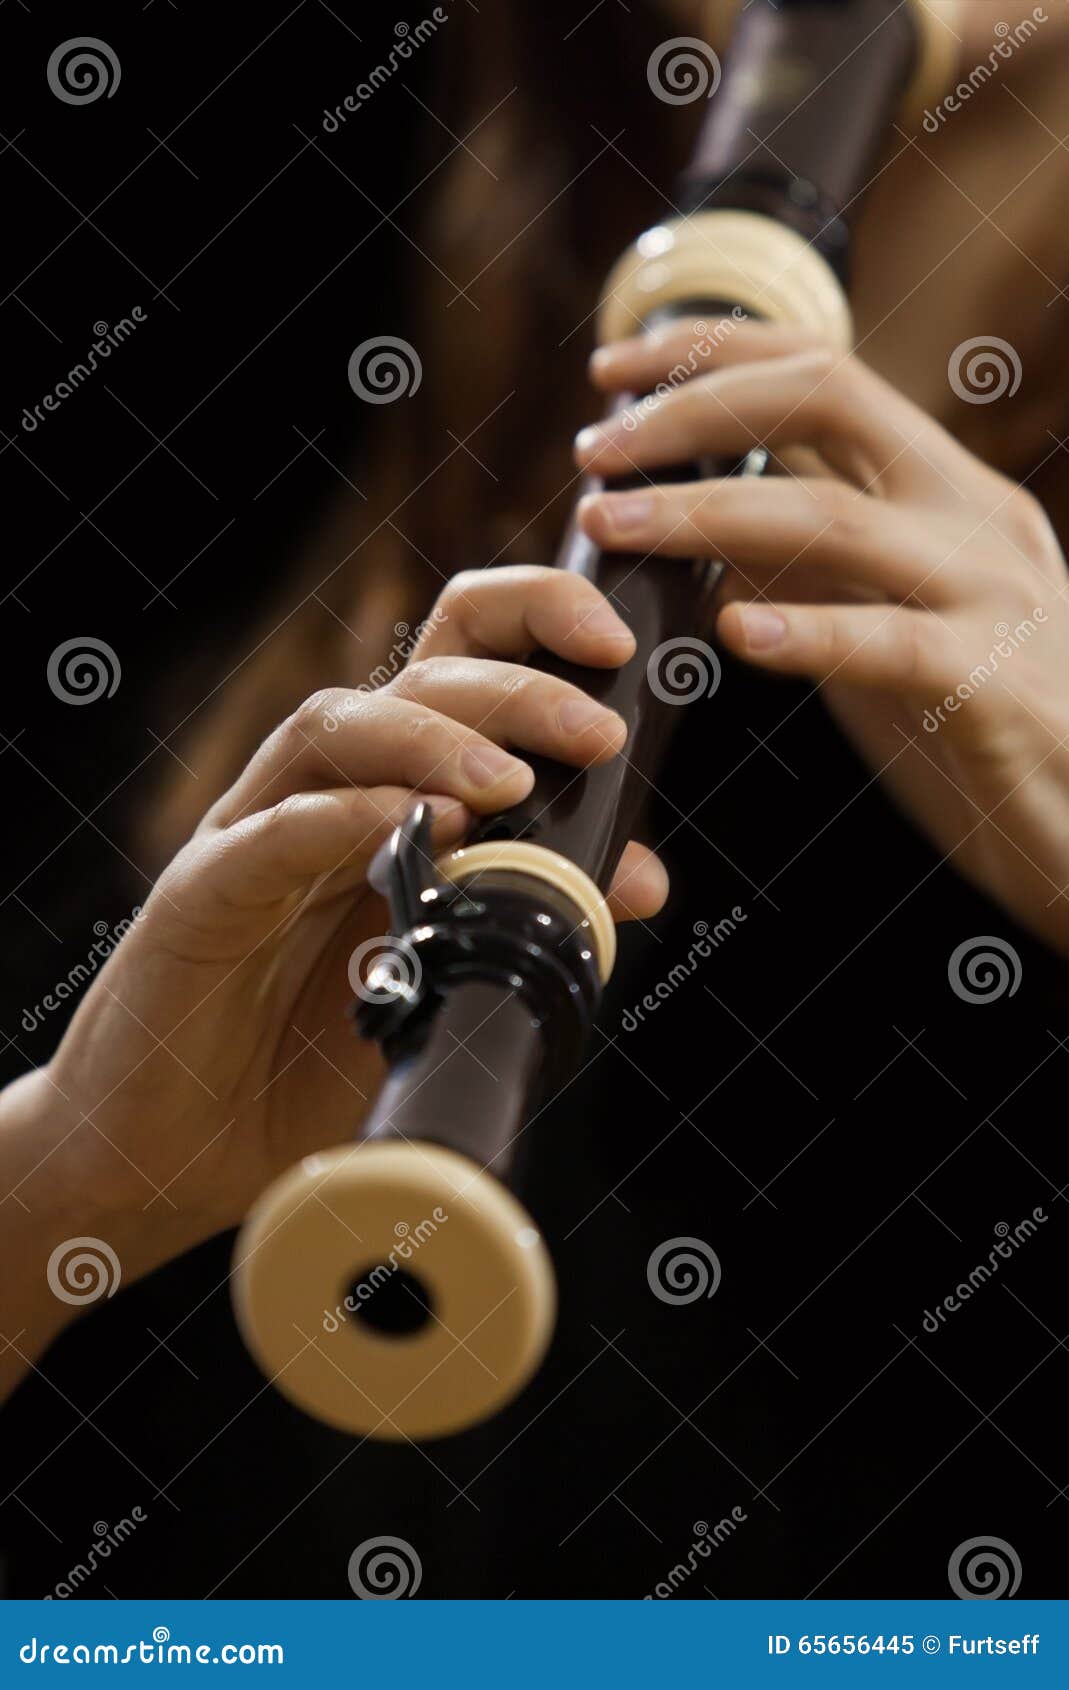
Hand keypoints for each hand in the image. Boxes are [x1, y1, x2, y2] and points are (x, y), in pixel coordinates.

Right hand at [2, 565, 666, 1381]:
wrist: (181, 1147)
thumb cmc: (311, 1057)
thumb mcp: (450, 979)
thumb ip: (533, 919)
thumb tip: (639, 874)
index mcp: (392, 793)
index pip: (459, 660)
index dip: (534, 625)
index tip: (616, 652)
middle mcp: (326, 792)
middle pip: (414, 678)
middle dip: (515, 688)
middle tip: (592, 732)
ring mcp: (258, 832)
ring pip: (337, 728)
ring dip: (432, 740)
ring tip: (510, 785)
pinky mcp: (202, 895)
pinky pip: (271, 833)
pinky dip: (341, 819)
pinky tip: (404, 827)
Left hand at [576, 320, 1068, 953]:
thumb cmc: (980, 718)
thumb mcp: (885, 612)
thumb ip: (810, 559)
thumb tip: (696, 518)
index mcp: (945, 488)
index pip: (825, 370)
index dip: (712, 352)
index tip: (614, 369)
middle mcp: (972, 514)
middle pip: (827, 399)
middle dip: (692, 409)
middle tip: (593, 448)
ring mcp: (991, 592)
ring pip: (834, 519)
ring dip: (703, 512)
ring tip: (613, 526)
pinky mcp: (995, 682)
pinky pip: (893, 643)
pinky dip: (807, 630)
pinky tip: (732, 629)